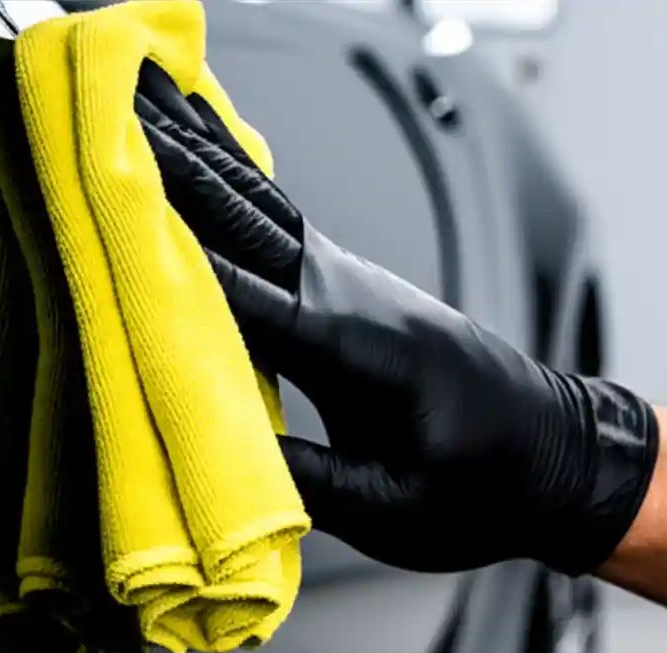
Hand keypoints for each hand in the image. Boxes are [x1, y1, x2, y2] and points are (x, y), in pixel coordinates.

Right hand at [134, 75, 659, 575]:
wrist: (553, 455)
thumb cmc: (479, 487)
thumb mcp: (390, 508)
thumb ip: (300, 477)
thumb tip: (214, 449)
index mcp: (358, 349)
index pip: (251, 299)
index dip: (182, 268)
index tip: (121, 234)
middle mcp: (352, 294)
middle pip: (252, 225)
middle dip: (182, 182)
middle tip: (121, 139)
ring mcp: (353, 279)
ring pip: (264, 208)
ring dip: (206, 165)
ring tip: (150, 124)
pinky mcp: (349, 283)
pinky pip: (279, 220)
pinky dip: (236, 182)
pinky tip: (210, 155)